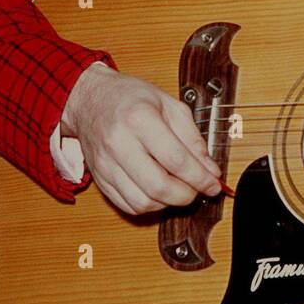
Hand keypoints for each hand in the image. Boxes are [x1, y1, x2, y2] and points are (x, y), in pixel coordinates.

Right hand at [60, 62, 222, 214]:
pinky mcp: (99, 178)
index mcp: (139, 118)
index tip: (214, 184)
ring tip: (178, 188)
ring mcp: (106, 164)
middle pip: (158, 186)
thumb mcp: (170, 106)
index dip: (200, 177)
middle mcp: (119, 143)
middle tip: (198, 189)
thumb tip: (209, 170)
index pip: (175, 160)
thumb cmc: (130, 98)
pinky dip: (149, 205)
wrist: (90, 100)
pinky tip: (158, 192)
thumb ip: (192, 139)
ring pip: (142, 202)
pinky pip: (127, 205)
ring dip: (168, 203)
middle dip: (186, 195)